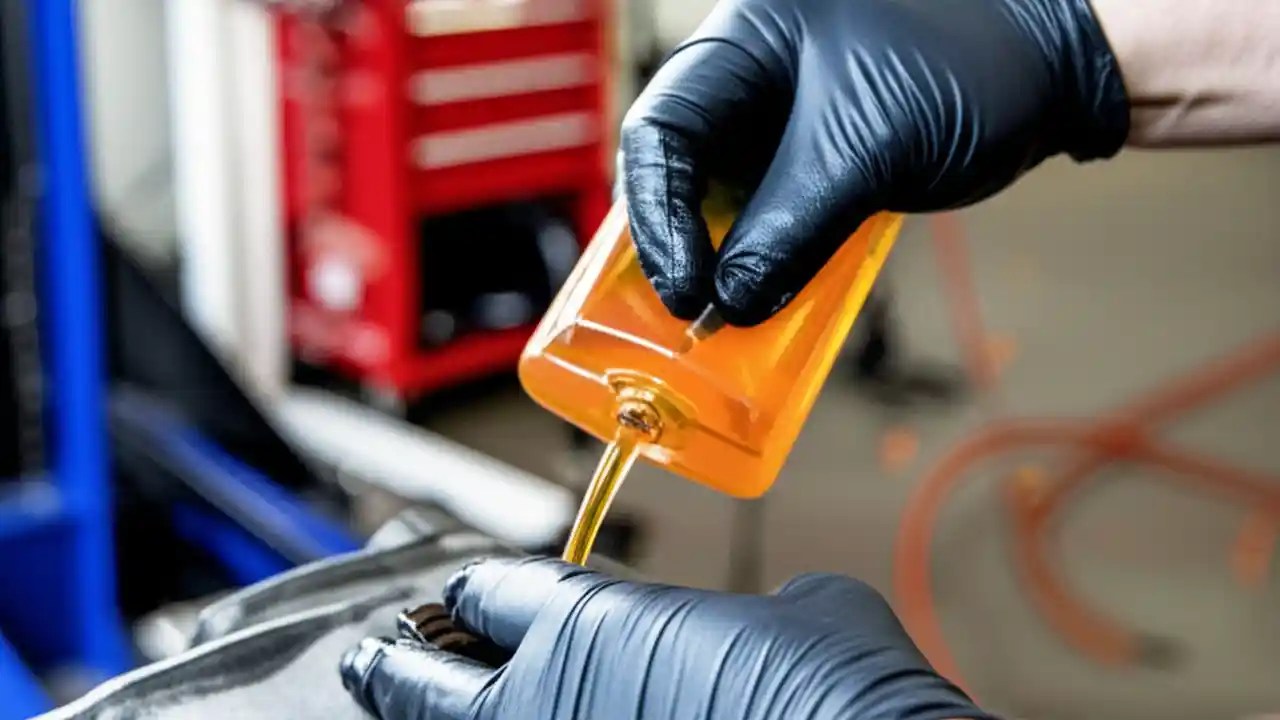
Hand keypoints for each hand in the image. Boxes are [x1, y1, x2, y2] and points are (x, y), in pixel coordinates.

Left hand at [340, 557, 992, 719]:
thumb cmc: (840, 685)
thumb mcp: (797, 612)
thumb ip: (739, 618)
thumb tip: (747, 633)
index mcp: (591, 623)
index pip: (495, 595)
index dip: (473, 593)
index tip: (459, 599)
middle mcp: (547, 699)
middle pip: (428, 680)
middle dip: (395, 665)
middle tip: (370, 657)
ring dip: (422, 718)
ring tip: (395, 706)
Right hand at [621, 0, 1128, 325]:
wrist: (1051, 72)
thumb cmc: (968, 71)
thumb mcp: (864, 153)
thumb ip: (787, 229)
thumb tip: (728, 303)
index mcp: (744, 42)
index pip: (661, 128)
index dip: (657, 213)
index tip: (683, 286)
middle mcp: (747, 76)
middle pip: (673, 165)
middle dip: (674, 241)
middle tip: (689, 310)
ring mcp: (775, 119)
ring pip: (713, 197)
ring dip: (712, 258)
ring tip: (714, 317)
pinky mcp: (806, 160)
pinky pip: (760, 215)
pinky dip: (756, 260)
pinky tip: (756, 301)